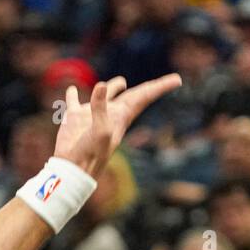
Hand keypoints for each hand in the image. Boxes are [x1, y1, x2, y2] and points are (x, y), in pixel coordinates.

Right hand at [53, 74, 181, 176]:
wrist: (73, 169)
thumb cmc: (91, 153)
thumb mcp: (99, 130)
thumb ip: (101, 107)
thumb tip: (101, 85)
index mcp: (121, 116)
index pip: (144, 97)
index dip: (160, 87)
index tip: (178, 80)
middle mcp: (109, 114)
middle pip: (132, 96)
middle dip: (148, 89)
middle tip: (164, 82)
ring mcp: (92, 115)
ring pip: (104, 96)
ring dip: (112, 88)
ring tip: (121, 82)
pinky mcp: (74, 118)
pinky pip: (73, 102)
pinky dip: (72, 95)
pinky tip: (72, 90)